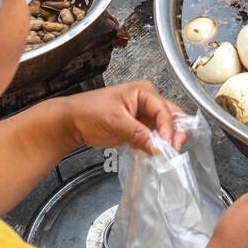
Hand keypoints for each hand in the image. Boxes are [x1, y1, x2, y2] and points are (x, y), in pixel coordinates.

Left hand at [64, 81, 186, 153]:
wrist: (73, 122)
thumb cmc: (88, 112)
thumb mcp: (114, 121)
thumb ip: (138, 134)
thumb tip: (157, 147)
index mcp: (143, 92)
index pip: (163, 110)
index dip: (167, 129)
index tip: (166, 146)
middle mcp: (147, 102)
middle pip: (171, 116)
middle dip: (175, 133)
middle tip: (174, 150)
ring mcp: (143, 116)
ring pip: (164, 128)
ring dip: (167, 141)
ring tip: (166, 155)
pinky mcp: (139, 129)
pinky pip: (154, 137)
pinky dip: (157, 146)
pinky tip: (155, 155)